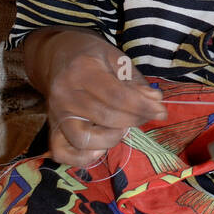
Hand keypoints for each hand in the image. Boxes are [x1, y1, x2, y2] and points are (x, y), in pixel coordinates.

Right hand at [38, 33, 166, 167]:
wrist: (58, 55)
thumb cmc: (93, 57)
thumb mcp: (117, 59)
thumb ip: (136, 81)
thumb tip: (155, 101)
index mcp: (83, 70)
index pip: (118, 97)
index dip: (143, 107)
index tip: (161, 112)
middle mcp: (65, 93)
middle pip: (106, 118)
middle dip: (134, 121)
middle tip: (147, 116)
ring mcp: (56, 113)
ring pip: (84, 139)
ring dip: (111, 139)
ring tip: (122, 128)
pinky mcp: (52, 128)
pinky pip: (61, 154)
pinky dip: (83, 157)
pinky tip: (100, 147)